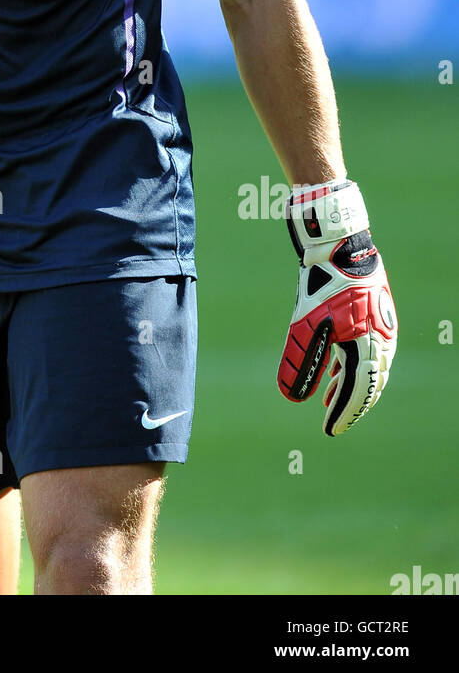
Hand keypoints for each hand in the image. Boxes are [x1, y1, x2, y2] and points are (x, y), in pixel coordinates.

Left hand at [277, 179, 396, 434]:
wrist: (338, 242)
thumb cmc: (323, 282)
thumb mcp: (307, 323)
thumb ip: (301, 360)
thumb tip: (291, 397)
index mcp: (370, 345)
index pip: (359, 390)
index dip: (344, 412)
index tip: (329, 430)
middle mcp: (380, 338)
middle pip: (369, 383)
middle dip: (350, 403)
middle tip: (331, 420)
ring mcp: (378, 324)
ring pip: (367, 366)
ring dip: (348, 385)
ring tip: (327, 397)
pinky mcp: (370, 311)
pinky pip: (364, 348)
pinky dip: (349, 364)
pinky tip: (332, 366)